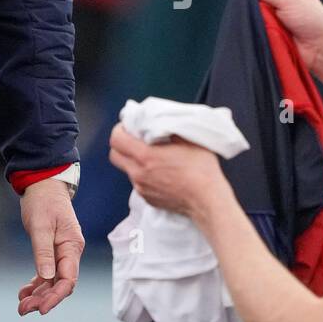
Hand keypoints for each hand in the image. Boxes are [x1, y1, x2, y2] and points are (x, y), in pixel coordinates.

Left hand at [17, 179, 83, 316]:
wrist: (44, 185)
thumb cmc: (43, 201)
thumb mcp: (41, 226)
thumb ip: (43, 252)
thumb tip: (45, 277)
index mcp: (72, 246)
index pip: (68, 280)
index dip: (56, 296)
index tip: (41, 309)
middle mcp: (69, 253)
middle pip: (60, 284)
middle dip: (44, 299)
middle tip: (23, 309)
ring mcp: (61, 253)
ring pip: (53, 281)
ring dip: (39, 295)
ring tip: (22, 306)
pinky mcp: (52, 251)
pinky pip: (47, 274)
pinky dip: (37, 285)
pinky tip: (24, 292)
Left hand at [108, 125, 227, 224]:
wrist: (208, 200)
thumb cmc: (201, 170)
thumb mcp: (188, 139)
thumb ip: (168, 128)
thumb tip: (159, 121)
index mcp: (146, 156)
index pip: (116, 140)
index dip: (120, 130)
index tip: (129, 127)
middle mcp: (139, 173)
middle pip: (114, 156)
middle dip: (121, 145)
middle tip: (135, 139)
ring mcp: (142, 188)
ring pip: (127, 170)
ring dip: (133, 160)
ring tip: (152, 156)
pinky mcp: (148, 199)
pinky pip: (138, 183)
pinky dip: (143, 175)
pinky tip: (160, 172)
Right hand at [238, 0, 322, 73]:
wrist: (320, 47)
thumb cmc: (311, 18)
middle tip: (256, 5)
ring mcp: (270, 8)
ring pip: (249, 4)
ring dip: (251, 11)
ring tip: (263, 20)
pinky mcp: (267, 24)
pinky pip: (251, 19)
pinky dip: (252, 22)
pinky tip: (260, 28)